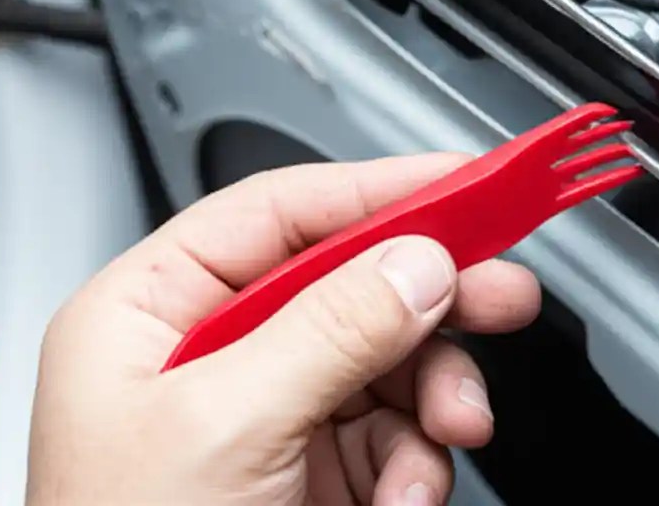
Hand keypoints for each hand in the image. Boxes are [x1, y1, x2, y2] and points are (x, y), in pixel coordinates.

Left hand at [26, 153, 540, 505]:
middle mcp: (213, 353)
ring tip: (454, 428)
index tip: (466, 184)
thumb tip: (417, 265)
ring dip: (437, 399)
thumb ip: (332, 331)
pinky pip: (399, 435)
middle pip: (355, 282)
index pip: (285, 215)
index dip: (381, 191)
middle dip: (434, 299)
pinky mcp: (314, 471)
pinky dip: (422, 462)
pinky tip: (405, 493)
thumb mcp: (227, 427)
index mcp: (153, 313)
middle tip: (505, 295)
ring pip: (393, 362)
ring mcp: (270, 414)